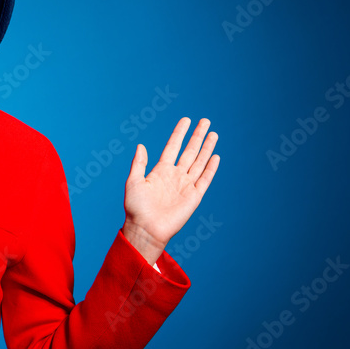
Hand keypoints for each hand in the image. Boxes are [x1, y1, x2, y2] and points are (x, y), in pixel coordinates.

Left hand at [122, 117, 219, 263]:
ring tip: (213, 133)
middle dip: (197, 136)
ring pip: (199, 162)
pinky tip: (216, 156)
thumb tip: (141, 145)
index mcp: (160, 171)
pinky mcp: (194, 196)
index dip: (179, 133)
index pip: (173, 147)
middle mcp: (175, 176)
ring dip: (207, 148)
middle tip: (205, 121)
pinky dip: (211, 168)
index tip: (186, 120)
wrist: (146, 228)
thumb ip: (139, 163)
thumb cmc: (136, 207)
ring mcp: (185, 185)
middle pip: (189, 151)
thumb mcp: (133, 182)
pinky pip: (205, 179)